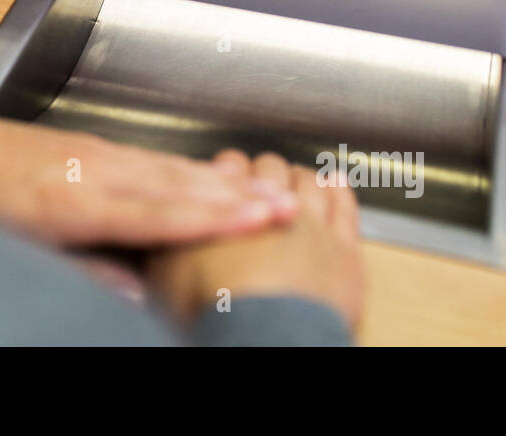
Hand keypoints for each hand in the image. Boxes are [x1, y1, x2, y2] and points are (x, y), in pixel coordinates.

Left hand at [0, 98, 296, 245]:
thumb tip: (138, 295)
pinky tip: (211, 177)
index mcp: (70, 202)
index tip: (259, 220)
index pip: (158, 213)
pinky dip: (189, 168)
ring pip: (169, 167)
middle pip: (176, 185)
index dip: (213, 219)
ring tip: (269, 190)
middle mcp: (90, 169)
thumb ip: (83, 271)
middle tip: (289, 204)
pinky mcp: (90, 145)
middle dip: (236, 197)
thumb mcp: (14, 251)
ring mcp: (93, 152)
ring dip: (221, 181)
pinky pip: (150, 157)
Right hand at [146, 151, 363, 329]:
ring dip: (299, 178)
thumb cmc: (215, 310)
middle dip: (263, 172)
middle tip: (258, 185)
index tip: (226, 179)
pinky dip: (338, 190)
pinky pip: (345, 206)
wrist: (264, 338)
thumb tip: (161, 227)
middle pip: (270, 168)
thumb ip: (167, 240)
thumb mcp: (165, 273)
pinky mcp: (344, 250)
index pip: (228, 165)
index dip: (227, 171)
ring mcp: (312, 225)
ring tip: (293, 182)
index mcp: (227, 206)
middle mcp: (270, 206)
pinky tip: (334, 183)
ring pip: (308, 181)